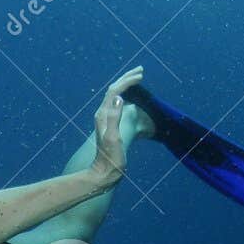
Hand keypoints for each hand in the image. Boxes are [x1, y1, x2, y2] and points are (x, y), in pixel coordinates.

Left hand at [86, 66, 144, 189]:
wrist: (103, 172)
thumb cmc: (110, 158)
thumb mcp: (113, 138)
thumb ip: (114, 117)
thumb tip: (119, 96)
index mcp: (103, 115)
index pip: (114, 91)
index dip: (127, 81)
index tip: (140, 77)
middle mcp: (102, 114)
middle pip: (113, 90)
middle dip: (126, 78)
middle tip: (141, 71)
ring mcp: (105, 119)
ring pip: (114, 96)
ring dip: (125, 84)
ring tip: (137, 78)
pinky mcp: (110, 125)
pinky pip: (117, 104)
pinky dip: (125, 95)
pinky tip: (132, 97)